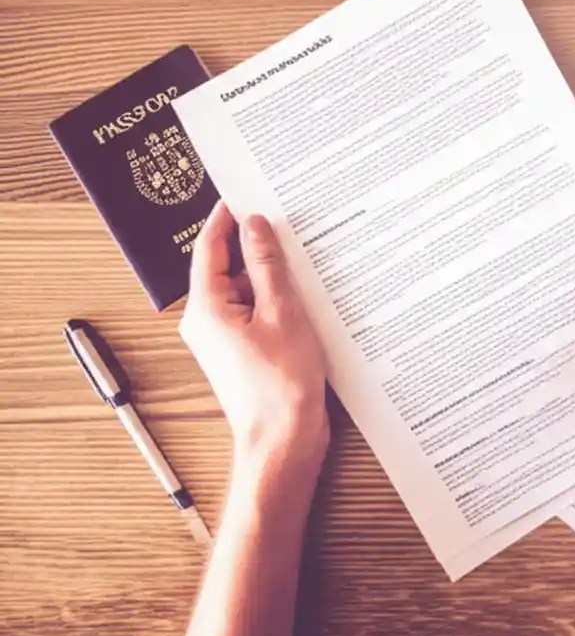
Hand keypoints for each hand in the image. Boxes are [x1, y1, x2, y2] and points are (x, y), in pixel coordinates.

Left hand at [180, 201, 329, 477]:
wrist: (284, 441)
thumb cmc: (281, 386)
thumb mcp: (282, 312)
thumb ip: (268, 265)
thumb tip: (256, 227)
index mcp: (207, 308)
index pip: (209, 248)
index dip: (227, 219)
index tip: (245, 194)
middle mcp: (208, 323)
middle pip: (231, 270)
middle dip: (259, 251)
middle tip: (290, 228)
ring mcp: (225, 340)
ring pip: (248, 293)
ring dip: (274, 281)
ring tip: (306, 270)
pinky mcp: (245, 353)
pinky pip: (258, 315)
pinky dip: (279, 304)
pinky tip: (306, 301)